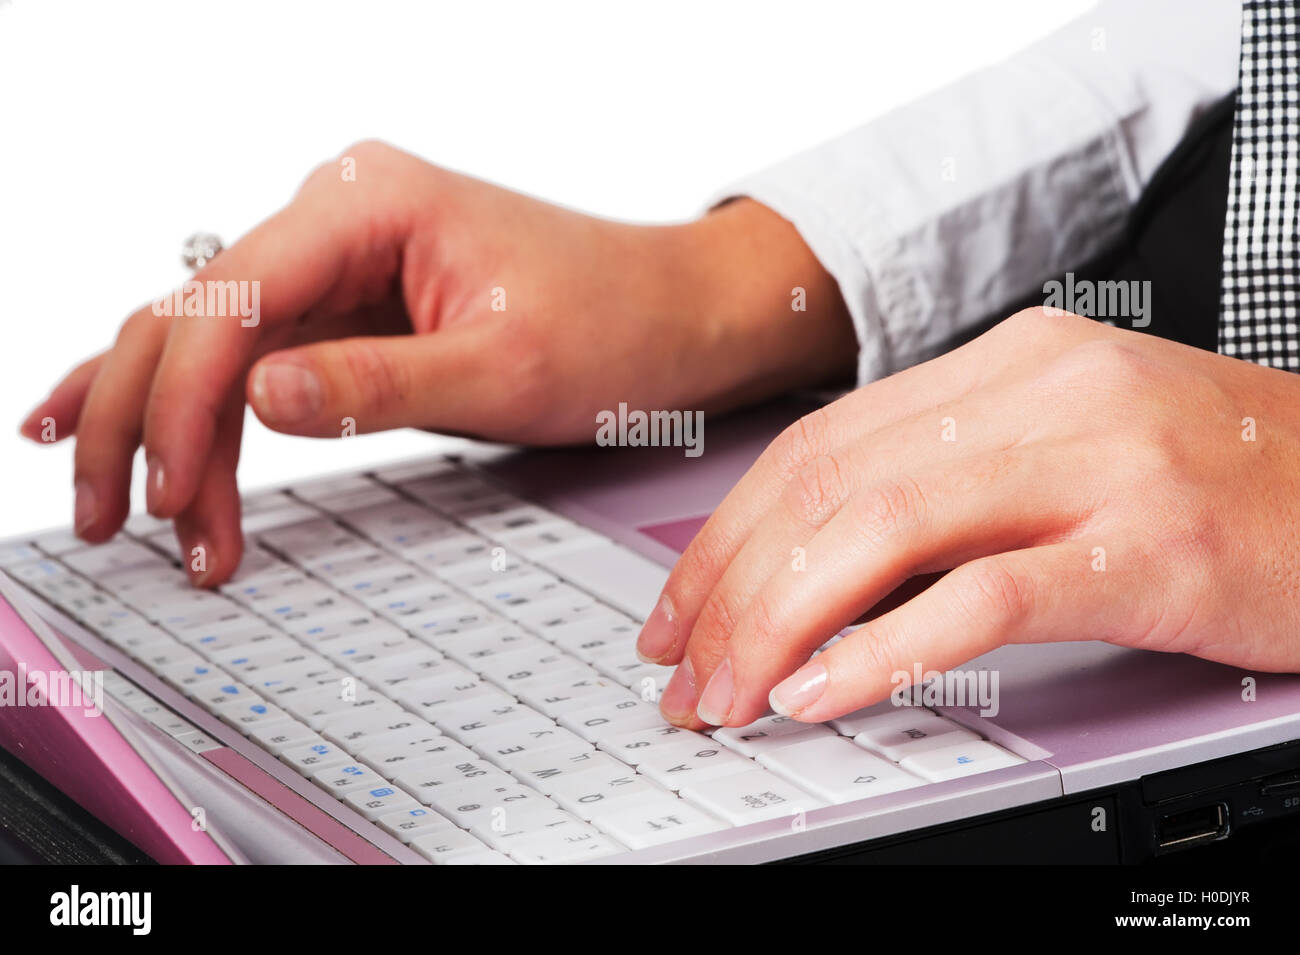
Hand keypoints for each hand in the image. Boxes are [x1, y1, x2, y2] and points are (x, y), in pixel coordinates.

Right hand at [21, 141, 854, 583]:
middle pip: (193, 315)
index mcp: (371, 202)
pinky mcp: (352, 311)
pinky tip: (149, 446)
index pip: (233, 301)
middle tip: (112, 516)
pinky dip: (208, 417)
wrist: (675, 317)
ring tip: (136, 514)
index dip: (184, 402)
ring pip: (211, 343)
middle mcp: (340, 219)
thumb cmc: (616, 322)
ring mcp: (339, 265)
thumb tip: (258, 399)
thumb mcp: (505, 366)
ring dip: (166, 428)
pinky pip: (254, 361)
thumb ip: (380, 383)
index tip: (171, 488)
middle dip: (141, 417)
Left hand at [637, 309, 1299, 728]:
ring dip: (776, 624)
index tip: (681, 604)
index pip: (820, 444)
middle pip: (827, 485)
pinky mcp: (1147, 546)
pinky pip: (980, 598)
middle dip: (728, 588)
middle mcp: (1041, 391)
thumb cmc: (1225, 479)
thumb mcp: (1072, 444)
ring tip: (726, 694)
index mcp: (1010, 364)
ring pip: (878, 531)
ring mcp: (1096, 462)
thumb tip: (825, 556)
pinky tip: (821, 693)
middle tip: (680, 669)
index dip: (729, 533)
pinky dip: (881, 651)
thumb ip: (955, 478)